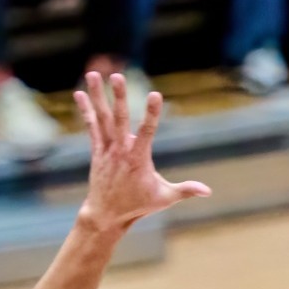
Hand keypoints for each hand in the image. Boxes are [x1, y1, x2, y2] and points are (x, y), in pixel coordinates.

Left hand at [74, 71, 210, 230]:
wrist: (106, 214)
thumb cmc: (138, 205)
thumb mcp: (164, 198)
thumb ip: (185, 190)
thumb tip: (208, 191)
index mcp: (138, 159)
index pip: (147, 132)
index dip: (152, 113)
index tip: (156, 95)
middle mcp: (120, 150)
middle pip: (119, 119)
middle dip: (120, 97)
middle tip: (118, 76)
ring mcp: (106, 149)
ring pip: (102, 118)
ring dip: (98, 96)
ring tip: (94, 74)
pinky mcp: (97, 150)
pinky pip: (91, 126)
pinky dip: (86, 110)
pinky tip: (80, 93)